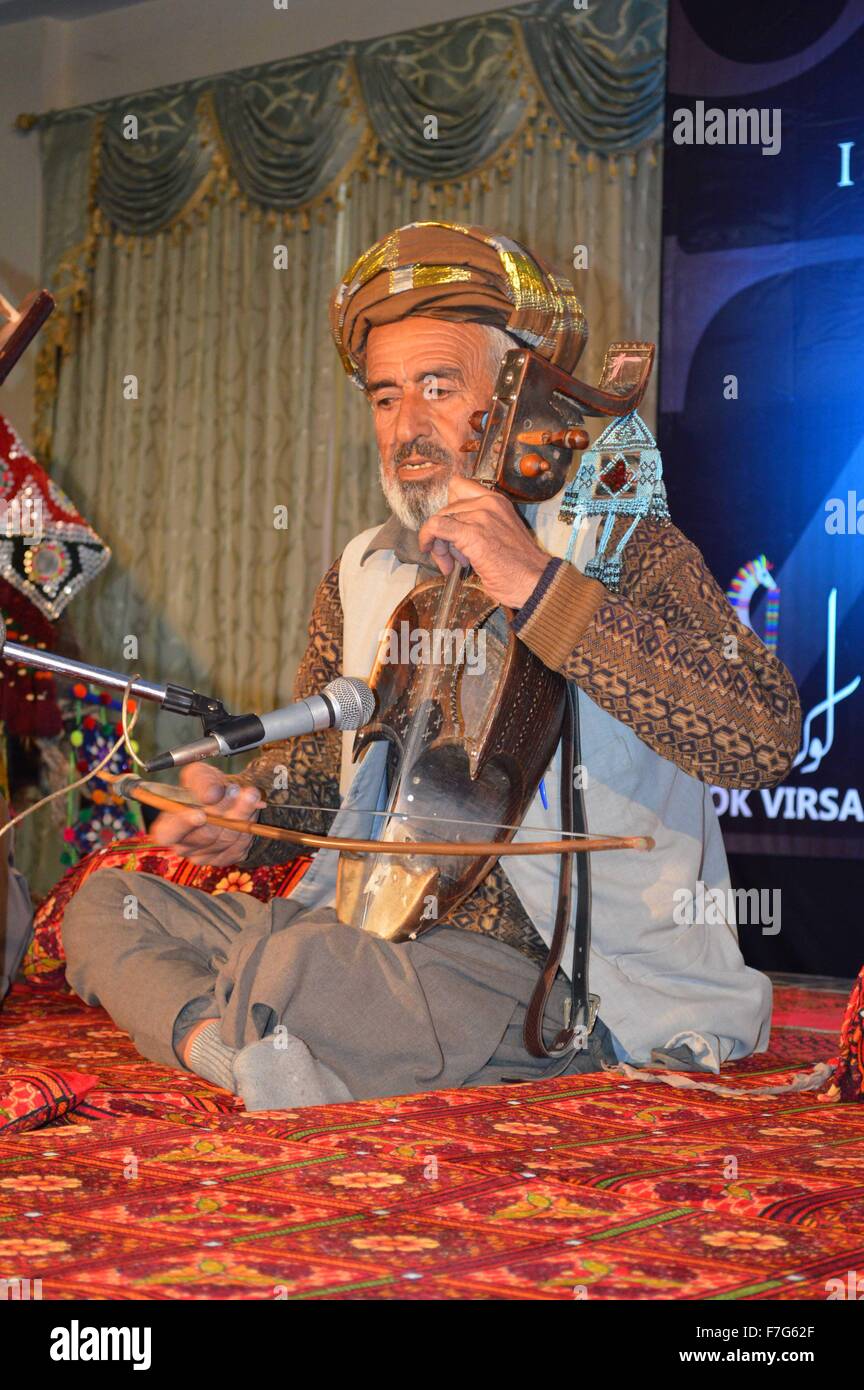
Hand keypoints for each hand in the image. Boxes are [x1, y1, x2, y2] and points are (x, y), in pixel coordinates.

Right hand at [150, 763, 263, 865]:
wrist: (227, 796)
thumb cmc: (206, 786)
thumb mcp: (200, 774)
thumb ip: (202, 782)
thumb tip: (211, 795)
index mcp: (167, 828)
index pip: (169, 834)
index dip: (184, 825)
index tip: (200, 814)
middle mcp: (184, 846)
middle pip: (206, 835)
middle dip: (224, 811)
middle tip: (236, 791)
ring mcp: (206, 856)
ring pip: (228, 838)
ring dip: (242, 814)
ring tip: (248, 794)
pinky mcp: (226, 858)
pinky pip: (241, 845)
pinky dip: (248, 825)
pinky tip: (249, 811)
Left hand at [417, 475, 549, 607]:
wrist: (536, 581)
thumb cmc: (520, 568)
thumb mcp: (500, 534)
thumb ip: (478, 526)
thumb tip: (451, 537)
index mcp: (497, 501)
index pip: (459, 487)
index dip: (448, 508)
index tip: (449, 528)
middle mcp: (488, 502)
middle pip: (447, 507)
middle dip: (443, 532)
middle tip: (451, 557)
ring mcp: (480, 516)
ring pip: (440, 519)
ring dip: (439, 543)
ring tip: (451, 564)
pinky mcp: (472, 533)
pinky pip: (436, 527)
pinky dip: (427, 538)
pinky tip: (432, 553)